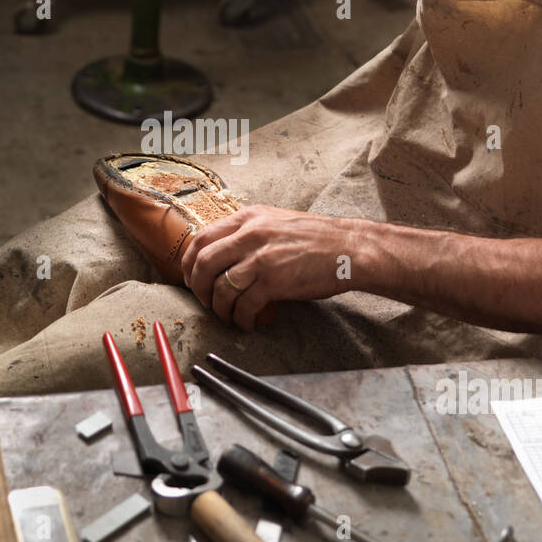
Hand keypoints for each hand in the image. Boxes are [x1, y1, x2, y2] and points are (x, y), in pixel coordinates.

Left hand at [181, 206, 364, 331]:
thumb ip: (249, 233)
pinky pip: (243, 305)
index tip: (192, 278)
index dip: (190, 263)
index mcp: (249, 218)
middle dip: (198, 288)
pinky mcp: (274, 280)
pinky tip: (247, 323)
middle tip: (205, 302)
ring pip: (220, 287)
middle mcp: (250, 233)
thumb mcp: (277, 222)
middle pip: (203, 262)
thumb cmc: (318, 239)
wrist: (351, 248)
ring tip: (228, 317)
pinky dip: (241, 319)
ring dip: (219, 308)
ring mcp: (261, 257)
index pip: (202, 237)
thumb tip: (224, 256)